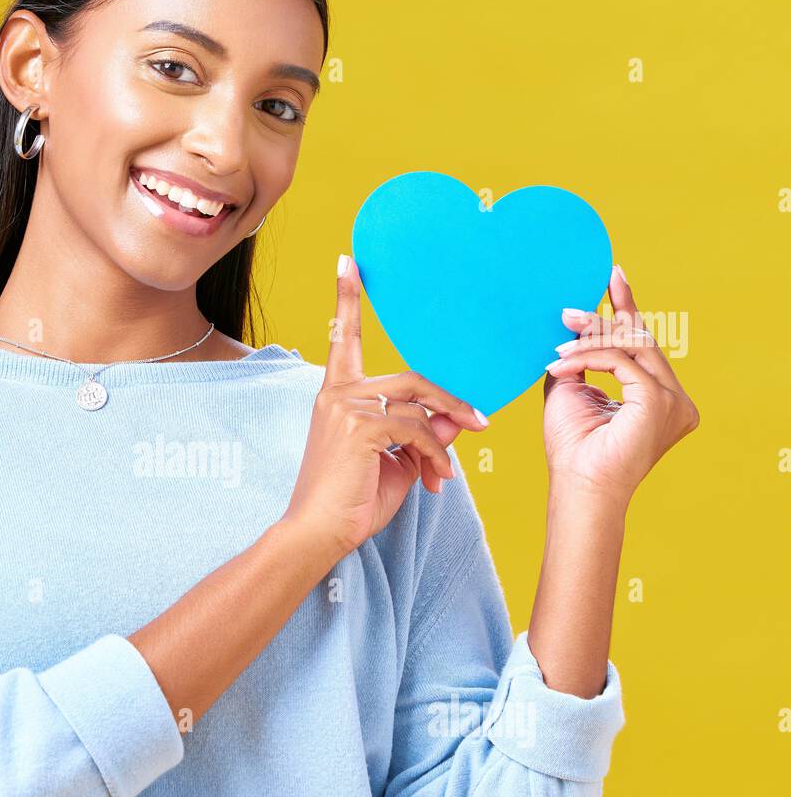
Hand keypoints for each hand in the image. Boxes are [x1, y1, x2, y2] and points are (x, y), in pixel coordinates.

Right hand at [281, 254, 489, 559]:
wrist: (317, 533)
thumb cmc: (350, 502)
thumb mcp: (396, 463)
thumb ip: (423, 437)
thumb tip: (456, 420)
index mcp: (337, 395)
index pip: (342, 338)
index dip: (347, 299)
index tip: (348, 262)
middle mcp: (338, 393)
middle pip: (411, 379)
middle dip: (449, 402)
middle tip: (478, 423)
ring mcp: (346, 407)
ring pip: (418, 405)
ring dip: (445, 439)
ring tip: (449, 471)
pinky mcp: (360, 427)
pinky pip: (417, 430)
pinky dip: (435, 456)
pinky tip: (436, 481)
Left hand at [542, 264, 699, 506]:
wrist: (578, 487)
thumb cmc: (573, 449)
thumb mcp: (571, 391)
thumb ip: (578, 360)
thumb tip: (573, 327)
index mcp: (660, 398)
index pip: (644, 344)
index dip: (628, 307)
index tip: (613, 276)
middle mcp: (675, 399)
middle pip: (640, 341)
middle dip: (603, 320)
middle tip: (569, 311)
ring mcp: (673, 401)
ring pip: (631, 347)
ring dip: (589, 339)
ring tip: (558, 341)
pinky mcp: (658, 402)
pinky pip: (620, 361)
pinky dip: (587, 357)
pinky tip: (561, 364)